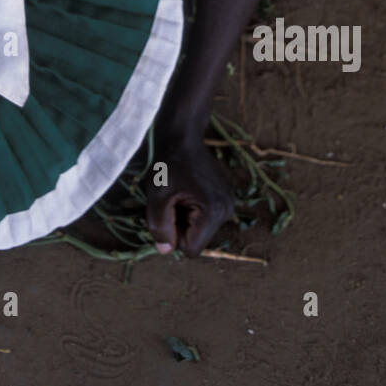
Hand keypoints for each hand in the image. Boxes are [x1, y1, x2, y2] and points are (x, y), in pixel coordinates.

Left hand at [146, 131, 234, 256]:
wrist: (182, 135)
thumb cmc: (168, 163)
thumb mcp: (157, 196)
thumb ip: (159, 226)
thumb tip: (166, 250)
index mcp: (213, 212)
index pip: (191, 249)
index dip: (173, 235)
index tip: (167, 210)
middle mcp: (227, 211)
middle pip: (197, 239)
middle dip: (179, 225)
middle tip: (171, 199)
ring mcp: (229, 204)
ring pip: (200, 230)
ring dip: (184, 217)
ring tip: (179, 193)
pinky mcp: (225, 198)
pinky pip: (205, 218)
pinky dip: (192, 210)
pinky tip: (187, 190)